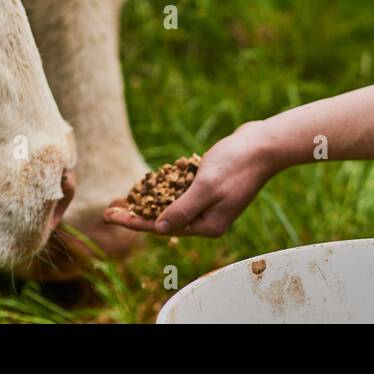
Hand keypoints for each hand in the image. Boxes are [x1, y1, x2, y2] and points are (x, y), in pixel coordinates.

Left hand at [101, 121, 279, 237]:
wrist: (264, 144)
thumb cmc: (236, 163)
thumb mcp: (206, 186)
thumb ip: (183, 209)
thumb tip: (159, 228)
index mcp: (208, 225)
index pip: (162, 227)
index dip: (133, 221)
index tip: (109, 216)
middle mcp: (208, 218)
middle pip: (165, 218)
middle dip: (137, 213)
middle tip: (109, 208)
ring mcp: (211, 203)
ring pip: (173, 204)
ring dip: (149, 200)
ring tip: (125, 197)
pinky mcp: (213, 188)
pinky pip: (184, 191)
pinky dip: (167, 187)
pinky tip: (152, 182)